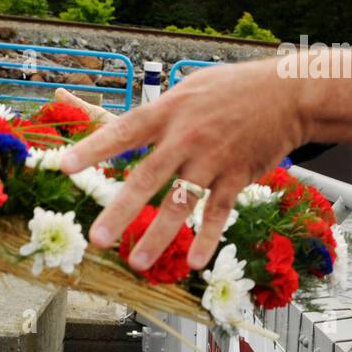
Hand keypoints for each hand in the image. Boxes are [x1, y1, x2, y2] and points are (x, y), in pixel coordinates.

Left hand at [60, 58, 305, 270]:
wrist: (287, 94)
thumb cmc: (234, 89)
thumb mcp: (189, 89)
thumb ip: (159, 113)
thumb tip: (123, 129)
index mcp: (169, 111)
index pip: (124, 131)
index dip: (93, 148)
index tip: (65, 166)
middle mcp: (187, 137)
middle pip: (147, 178)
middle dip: (120, 211)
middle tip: (98, 238)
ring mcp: (213, 159)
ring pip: (180, 204)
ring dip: (158, 237)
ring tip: (137, 262)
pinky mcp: (238, 176)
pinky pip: (218, 212)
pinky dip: (207, 238)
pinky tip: (195, 262)